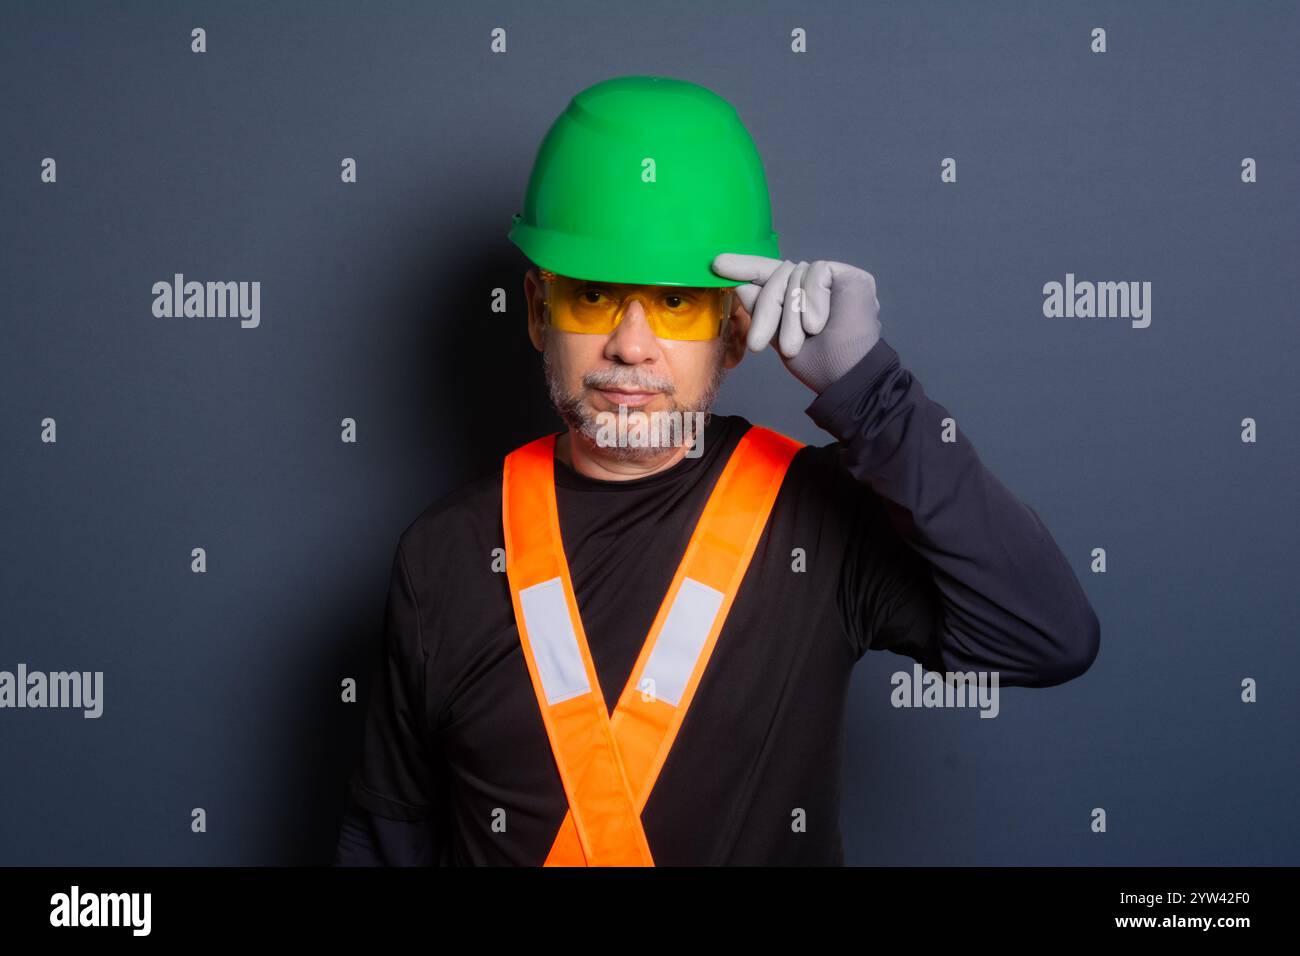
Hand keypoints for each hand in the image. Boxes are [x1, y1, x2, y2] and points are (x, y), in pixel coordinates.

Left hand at [711, 254, 881, 393]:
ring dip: (791, 314)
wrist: (845, 377)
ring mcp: (831, 279)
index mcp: (795, 297)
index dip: (743, 267)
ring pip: (794, 276)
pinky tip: (817, 323)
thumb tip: (740, 285)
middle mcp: (812, 284)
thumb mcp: (776, 336)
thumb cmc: (816, 363)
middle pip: (776, 277)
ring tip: (797, 342)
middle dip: (766, 310)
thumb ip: (761, 309)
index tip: (716, 265)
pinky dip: (813, 299)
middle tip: (758, 345)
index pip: (767, 274)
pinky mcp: (849, 275)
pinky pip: (818, 273)